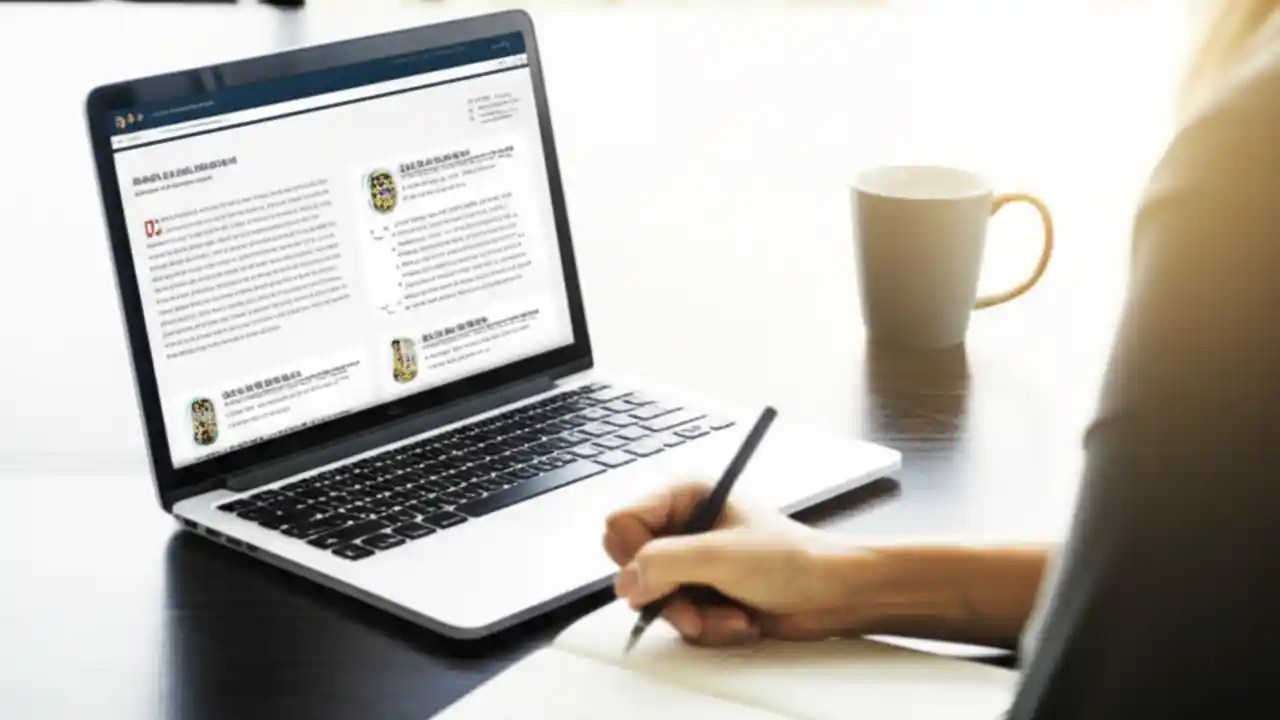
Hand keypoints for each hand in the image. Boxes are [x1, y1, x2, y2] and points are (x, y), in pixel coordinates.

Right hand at [603, 480, 880, 645]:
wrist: (833, 593)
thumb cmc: (794, 558)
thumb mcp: (723, 555)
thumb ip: (666, 563)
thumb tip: (625, 582)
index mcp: (685, 496)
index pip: (623, 522)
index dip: (634, 555)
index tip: (658, 578)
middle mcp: (684, 525)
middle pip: (634, 566)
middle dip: (668, 595)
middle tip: (695, 605)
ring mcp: (693, 561)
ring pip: (655, 598)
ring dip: (693, 616)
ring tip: (731, 613)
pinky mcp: (703, 590)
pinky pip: (679, 617)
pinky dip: (708, 626)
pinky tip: (738, 618)